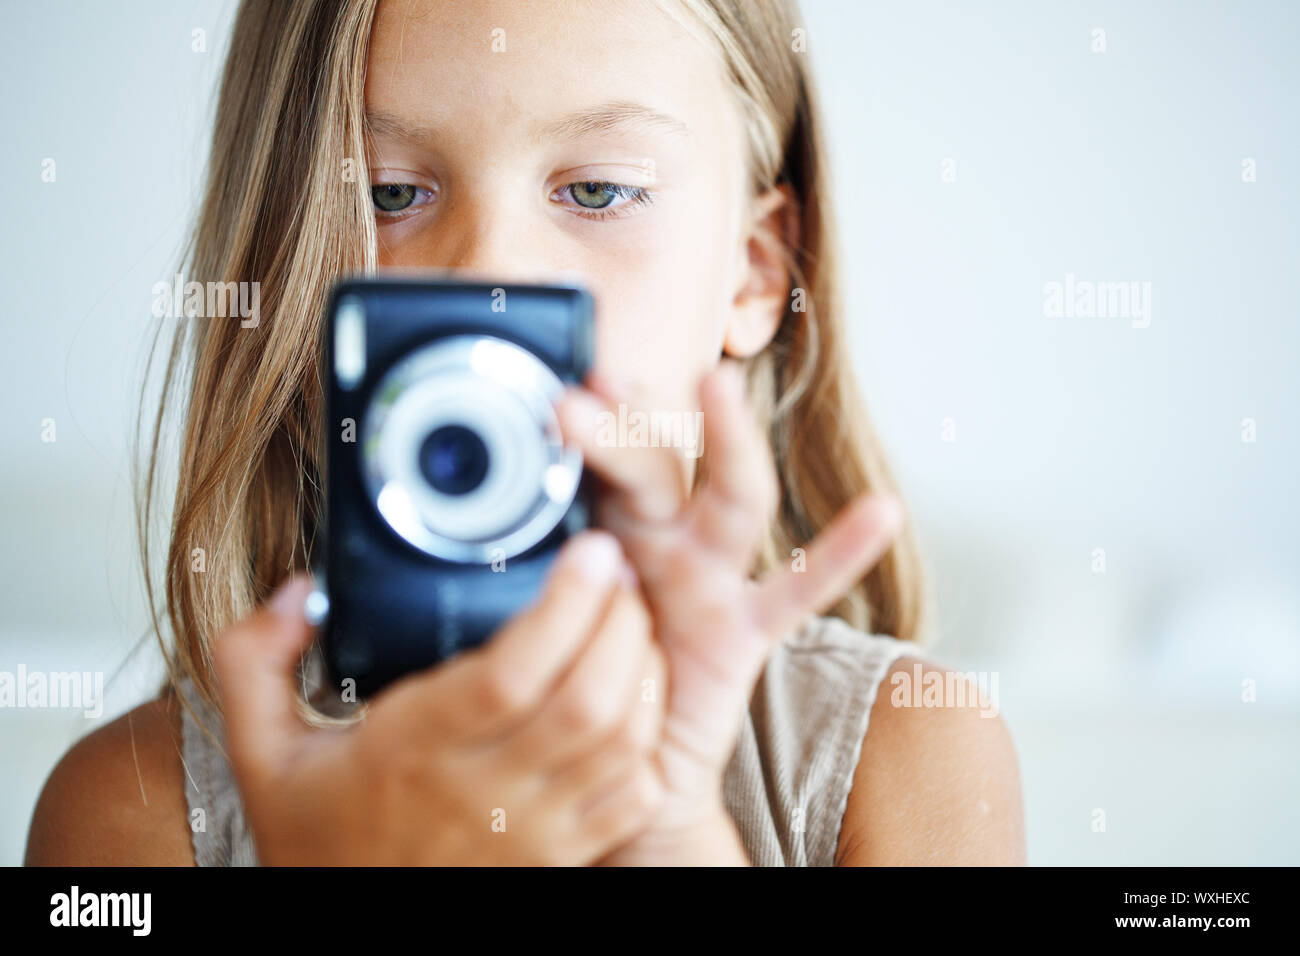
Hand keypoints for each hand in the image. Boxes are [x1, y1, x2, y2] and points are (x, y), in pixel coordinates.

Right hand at [212, 531, 666, 864]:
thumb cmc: (318, 844)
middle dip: (620, 620)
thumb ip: (254, 662)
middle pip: (587, 699)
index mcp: (410, 752)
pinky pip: (634, 793)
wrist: (345, 938)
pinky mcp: (562, 856)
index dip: (565, 606)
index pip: (509, 675)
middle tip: (617, 568)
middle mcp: (480, 794)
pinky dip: (648, 735)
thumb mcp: (260, 753)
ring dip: (642, 667)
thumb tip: (294, 594)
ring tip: (629, 615)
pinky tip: (634, 693)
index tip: (589, 551)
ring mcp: (531, 832)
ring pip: (622, 741)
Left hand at [557, 362, 902, 863]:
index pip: (595, 466)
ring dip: (725, 443)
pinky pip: (798, 592)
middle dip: (627, 428)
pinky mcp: (747, 630)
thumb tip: (431, 535)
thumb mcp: (536, 615)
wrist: (619, 761)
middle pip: (656, 468)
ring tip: (717, 387)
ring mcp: (711, 579)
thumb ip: (514, 571)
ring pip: (729, 502)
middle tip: (589, 392)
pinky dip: (840, 553)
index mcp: (605, 534)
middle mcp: (661, 543)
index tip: (546, 391)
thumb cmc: (576, 677)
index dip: (578, 428)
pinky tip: (881, 512)